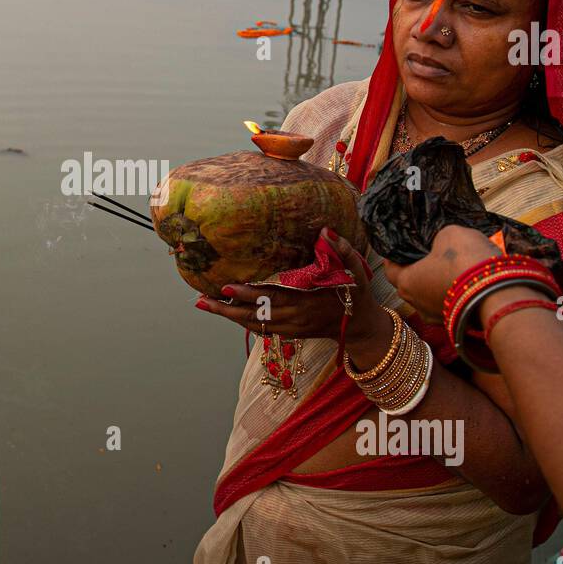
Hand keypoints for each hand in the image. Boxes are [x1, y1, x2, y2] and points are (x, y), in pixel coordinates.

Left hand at [193, 229, 378, 339]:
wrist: (360, 326)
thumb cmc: (358, 295)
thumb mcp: (357, 271)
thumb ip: (342, 251)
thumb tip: (326, 230)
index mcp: (308, 303)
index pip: (273, 299)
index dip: (249, 295)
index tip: (226, 286)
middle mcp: (295, 320)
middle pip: (255, 316)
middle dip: (227, 309)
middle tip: (201, 300)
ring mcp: (290, 330)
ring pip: (254, 324)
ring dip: (229, 316)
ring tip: (204, 304)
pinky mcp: (288, 333)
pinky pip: (260, 328)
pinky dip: (241, 320)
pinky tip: (225, 310)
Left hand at [382, 225, 500, 319]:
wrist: (500, 292)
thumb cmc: (465, 260)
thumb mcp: (448, 234)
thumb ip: (436, 239)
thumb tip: (439, 244)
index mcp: (406, 283)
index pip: (390, 269)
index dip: (394, 256)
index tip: (400, 248)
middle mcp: (416, 305)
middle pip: (410, 284)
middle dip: (416, 270)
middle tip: (426, 255)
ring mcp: (436, 318)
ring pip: (429, 296)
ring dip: (435, 283)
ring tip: (448, 267)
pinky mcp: (456, 322)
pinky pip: (447, 304)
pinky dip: (450, 293)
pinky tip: (461, 281)